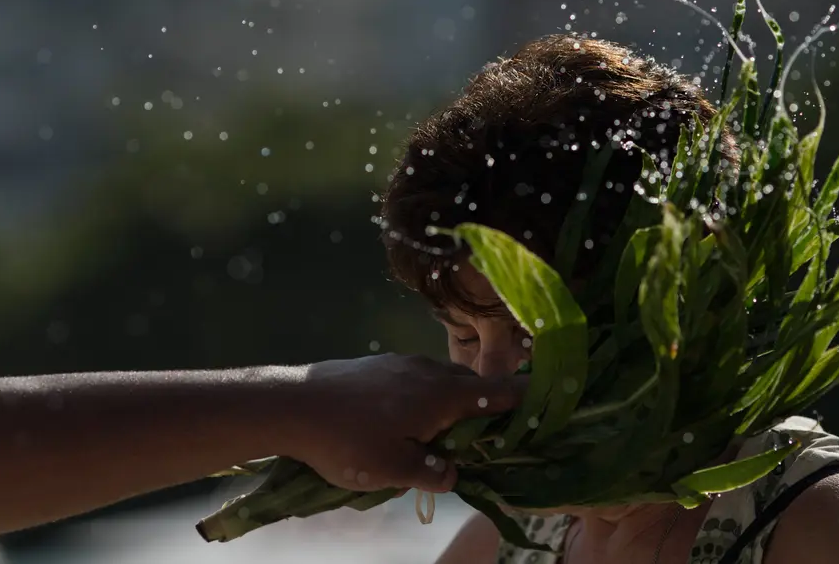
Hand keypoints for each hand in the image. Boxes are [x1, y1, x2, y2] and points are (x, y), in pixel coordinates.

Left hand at [282, 354, 524, 493]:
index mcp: (443, 395)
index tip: (547, 399)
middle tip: (492, 433)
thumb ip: (431, 473)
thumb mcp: (394, 469)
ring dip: (452, 402)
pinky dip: (425, 396)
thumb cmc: (347, 440)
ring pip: (442, 381)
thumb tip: (453, 475)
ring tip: (445, 432)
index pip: (498, 393)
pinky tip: (406, 419)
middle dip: (486, 405)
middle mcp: (429, 371)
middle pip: (472, 385)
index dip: (525, 398)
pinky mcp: (378, 365)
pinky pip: (417, 378)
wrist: (291, 405)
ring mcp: (402, 363)